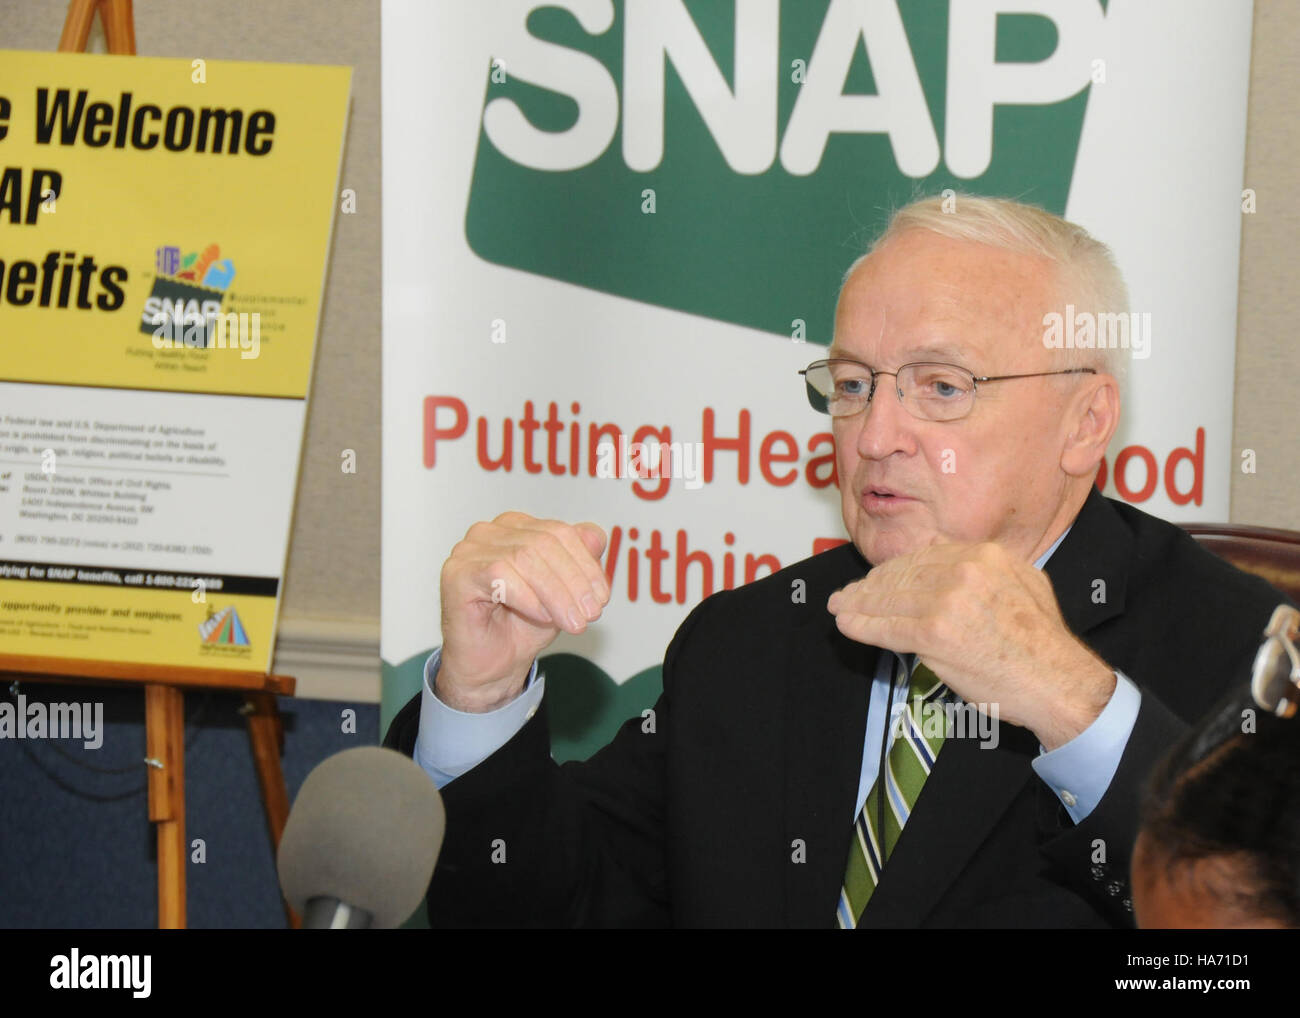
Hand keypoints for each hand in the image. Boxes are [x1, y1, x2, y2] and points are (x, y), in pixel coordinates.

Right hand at [437, 512, 610, 712]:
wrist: (491, 666)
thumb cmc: (522, 626)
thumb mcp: (564, 592)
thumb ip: (579, 561)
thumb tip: (595, 535)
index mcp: (517, 528)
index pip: (560, 532)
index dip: (586, 564)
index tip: (602, 597)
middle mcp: (491, 532)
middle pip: (544, 542)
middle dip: (574, 581)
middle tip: (590, 613)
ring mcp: (469, 550)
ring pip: (524, 557)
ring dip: (555, 594)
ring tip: (572, 621)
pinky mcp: (456, 573)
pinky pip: (499, 575)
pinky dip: (528, 598)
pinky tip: (543, 617)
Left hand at [826, 542, 1115, 749]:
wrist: (1057, 680)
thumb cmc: (1044, 641)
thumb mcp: (1025, 582)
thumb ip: (985, 566)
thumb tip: (944, 554)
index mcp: (984, 555)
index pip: (924, 556)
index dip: (894, 568)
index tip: (877, 578)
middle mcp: (963, 571)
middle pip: (902, 575)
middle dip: (871, 586)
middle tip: (849, 594)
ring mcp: (947, 601)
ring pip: (891, 599)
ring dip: (859, 604)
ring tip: (841, 607)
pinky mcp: (934, 634)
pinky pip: (888, 627)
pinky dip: (862, 625)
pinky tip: (846, 624)